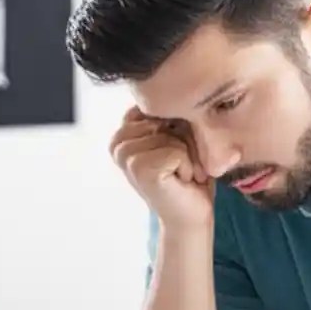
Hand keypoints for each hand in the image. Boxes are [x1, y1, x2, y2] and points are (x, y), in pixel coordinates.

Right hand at [109, 106, 212, 230]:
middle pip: (166, 117)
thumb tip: (179, 94)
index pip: (159, 105)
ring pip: (173, 134)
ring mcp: (126, 156)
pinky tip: (182, 181)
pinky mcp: (140, 169)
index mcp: (124, 131)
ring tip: (182, 173)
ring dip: (188, 155)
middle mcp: (118, 143)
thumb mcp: (178, 135)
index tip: (177, 151)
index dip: (179, 126)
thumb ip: (170, 115)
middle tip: (182, 165)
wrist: (192, 215)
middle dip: (185, 140)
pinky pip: (177, 150)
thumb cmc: (189, 175)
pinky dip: (188, 166)